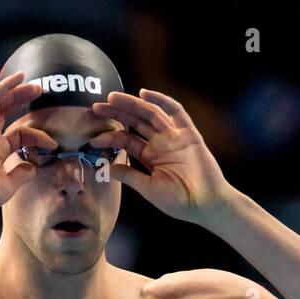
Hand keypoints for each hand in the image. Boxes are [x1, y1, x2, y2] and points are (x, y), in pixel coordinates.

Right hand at [0, 71, 56, 215]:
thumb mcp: (8, 186)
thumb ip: (21, 175)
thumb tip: (33, 168)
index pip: (22, 135)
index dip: (39, 135)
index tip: (54, 142)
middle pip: (9, 110)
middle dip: (24, 99)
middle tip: (41, 90)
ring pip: (1, 101)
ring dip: (17, 90)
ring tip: (34, 84)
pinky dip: (3, 87)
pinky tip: (16, 79)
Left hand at [87, 88, 234, 224]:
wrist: (207, 205)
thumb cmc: (180, 201)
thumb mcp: (148, 189)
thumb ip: (130, 176)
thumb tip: (107, 169)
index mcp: (150, 157)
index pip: (126, 141)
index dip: (109, 137)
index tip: (92, 138)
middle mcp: (161, 143)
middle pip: (135, 123)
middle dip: (116, 114)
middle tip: (95, 107)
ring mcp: (175, 137)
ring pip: (150, 114)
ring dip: (131, 104)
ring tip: (112, 98)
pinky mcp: (189, 134)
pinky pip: (176, 112)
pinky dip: (161, 101)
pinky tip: (144, 94)